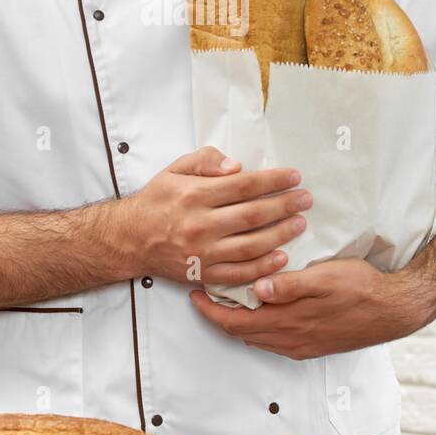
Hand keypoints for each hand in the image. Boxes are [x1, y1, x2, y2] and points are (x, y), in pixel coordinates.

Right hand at [118, 145, 312, 287]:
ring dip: (281, 235)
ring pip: (251, 245)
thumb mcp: (175, 170)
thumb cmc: (156, 201)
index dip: (273, 180)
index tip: (294, 176)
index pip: (244, 185)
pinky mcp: (203, 273)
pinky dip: (263, 267)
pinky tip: (282, 257)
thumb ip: (205, 161)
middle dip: (285, 205)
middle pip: (254, 215)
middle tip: (306, 199)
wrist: (129, 238)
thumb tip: (236, 166)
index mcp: (195, 195)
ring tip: (300, 224)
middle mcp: (201, 224)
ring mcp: (203, 252)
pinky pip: (240, 273)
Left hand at [188, 258, 423, 358]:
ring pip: (255, 337)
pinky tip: (259, 311)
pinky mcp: (311, 346)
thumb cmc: (362, 288)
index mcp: (288, 322)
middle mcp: (290, 340)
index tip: (194, 293)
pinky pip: (273, 341)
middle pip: (240, 332)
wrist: (394, 310)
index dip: (210, 309)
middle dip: (218, 315)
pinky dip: (257, 327)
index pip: (235, 321)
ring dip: (237, 321)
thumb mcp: (325, 277)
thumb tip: (256, 288)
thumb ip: (290, 285)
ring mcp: (301, 346)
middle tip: (203, 293)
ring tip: (225, 299)